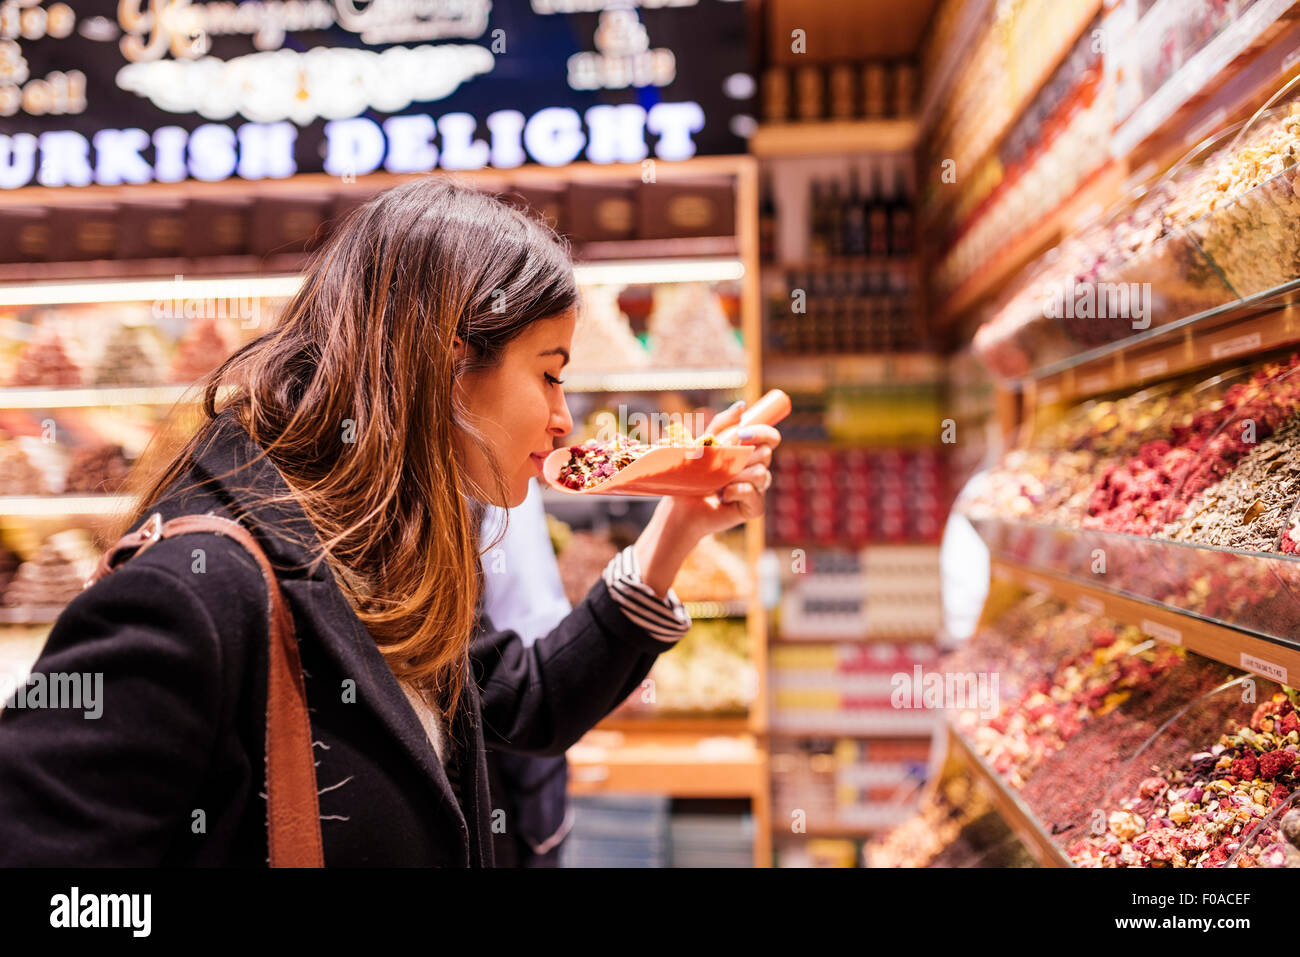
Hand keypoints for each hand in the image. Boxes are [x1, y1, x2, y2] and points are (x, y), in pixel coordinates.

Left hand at [670, 399, 781, 537]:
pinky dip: (734, 491)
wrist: (681, 508)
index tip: (741, 434)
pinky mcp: (754, 508)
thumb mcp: (703, 444)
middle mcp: (757, 470)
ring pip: (761, 473)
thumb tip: (742, 406)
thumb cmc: (691, 476)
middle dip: (741, 456)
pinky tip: (723, 496)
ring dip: (736, 475)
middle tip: (721, 463)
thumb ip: (722, 424)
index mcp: (750, 454)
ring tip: (719, 482)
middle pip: (766, 454)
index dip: (763, 432)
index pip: (771, 438)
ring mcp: (758, 490)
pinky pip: (752, 492)